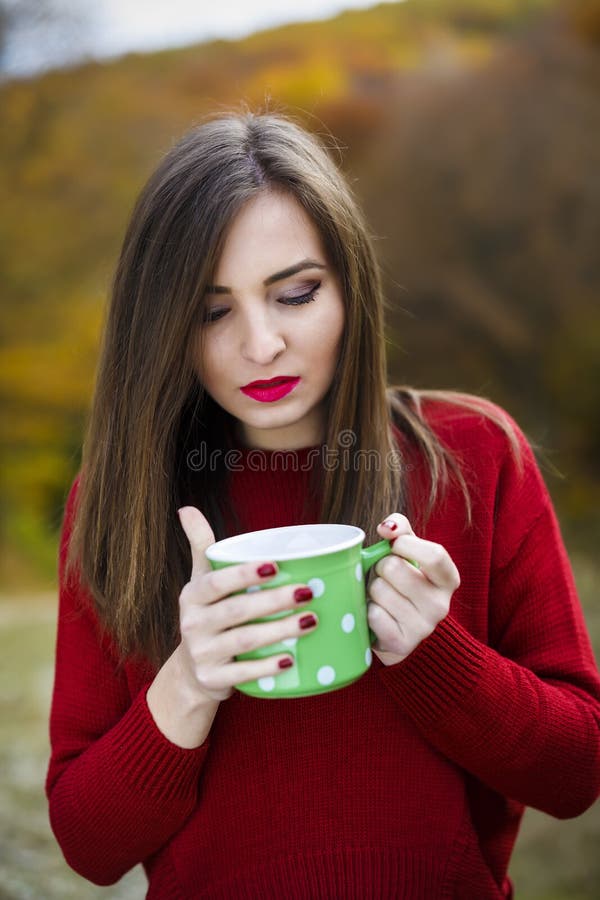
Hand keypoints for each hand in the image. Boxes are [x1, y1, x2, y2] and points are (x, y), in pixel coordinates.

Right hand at [175, 506, 317, 701]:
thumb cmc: (207, 615)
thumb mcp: (201, 582)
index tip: (276, 566)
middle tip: (308, 592)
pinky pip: (243, 675)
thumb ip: (201, 545)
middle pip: (236, 611)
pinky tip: (292, 659)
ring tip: (311, 621)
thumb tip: (187, 508)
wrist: (191, 673)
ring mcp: (202, 655)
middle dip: (274, 601)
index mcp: (192, 596)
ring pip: (244, 642)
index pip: (217, 582)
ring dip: (278, 631)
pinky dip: (268, 667)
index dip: (244, 574)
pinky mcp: (213, 681)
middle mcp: (192, 624)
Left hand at [367, 513, 459, 666]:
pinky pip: (372, 615)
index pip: (435, 555)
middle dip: (381, 568)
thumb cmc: (404, 582)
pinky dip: (367, 611)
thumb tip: (386, 528)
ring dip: (372, 590)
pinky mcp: (401, 644)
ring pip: (379, 590)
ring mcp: (422, 628)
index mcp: (448, 579)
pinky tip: (377, 615)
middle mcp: (441, 605)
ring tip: (382, 597)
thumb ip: (401, 530)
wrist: (402, 631)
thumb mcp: (409, 553)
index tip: (393, 544)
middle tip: (385, 577)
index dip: (406, 545)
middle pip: (395, 568)